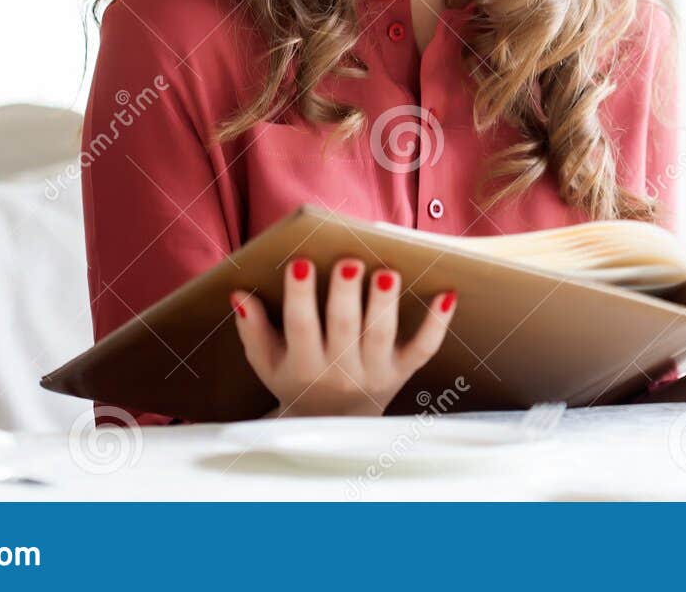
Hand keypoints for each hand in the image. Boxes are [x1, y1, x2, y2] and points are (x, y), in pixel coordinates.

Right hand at [230, 256, 455, 416]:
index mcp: (303, 366)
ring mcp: (375, 373)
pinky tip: (447, 294)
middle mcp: (340, 372)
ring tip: (387, 271)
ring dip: (385, 304)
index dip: (300, 298)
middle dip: (346, 295)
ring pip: (382, 336)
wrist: (332, 425)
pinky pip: (423, 349)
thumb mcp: (267, 362)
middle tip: (349, 261)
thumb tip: (239, 295)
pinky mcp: (403, 371)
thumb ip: (253, 330)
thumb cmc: (297, 379)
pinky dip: (438, 324)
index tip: (299, 263)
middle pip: (344, 330)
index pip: (300, 329)